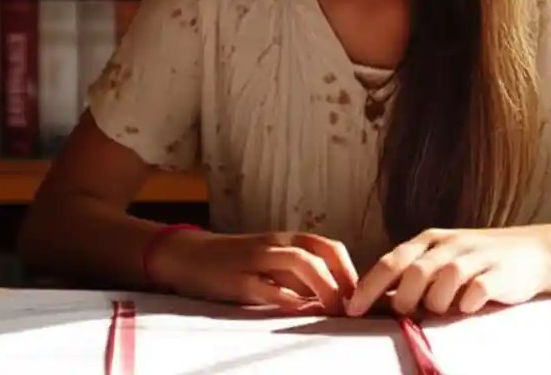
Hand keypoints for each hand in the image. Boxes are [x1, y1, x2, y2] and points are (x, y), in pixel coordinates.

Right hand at [150, 230, 358, 314]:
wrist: (190, 255)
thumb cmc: (236, 261)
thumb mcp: (271, 262)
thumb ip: (298, 275)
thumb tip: (332, 296)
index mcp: (286, 240)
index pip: (329, 248)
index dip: (350, 270)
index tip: (360, 295)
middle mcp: (275, 244)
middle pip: (321, 252)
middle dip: (342, 279)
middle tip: (351, 306)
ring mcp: (257, 260)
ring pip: (301, 262)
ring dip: (324, 286)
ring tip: (334, 310)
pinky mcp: (238, 280)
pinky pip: (269, 288)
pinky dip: (289, 299)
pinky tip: (300, 310)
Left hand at [345, 227, 550, 316]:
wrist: (532, 251)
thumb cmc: (477, 261)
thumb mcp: (441, 259)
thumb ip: (412, 275)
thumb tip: (374, 301)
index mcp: (430, 240)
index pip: (391, 261)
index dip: (369, 286)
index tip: (352, 310)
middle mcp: (450, 244)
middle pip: (416, 271)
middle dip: (405, 298)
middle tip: (406, 313)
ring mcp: (477, 256)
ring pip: (445, 279)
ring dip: (437, 302)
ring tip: (442, 309)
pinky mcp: (500, 273)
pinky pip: (478, 290)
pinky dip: (468, 303)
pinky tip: (468, 307)